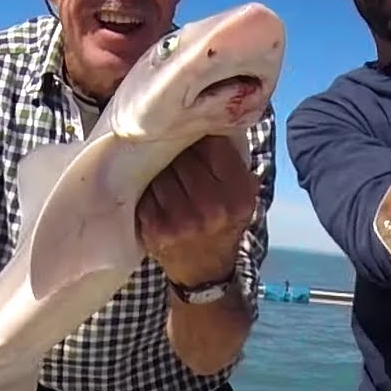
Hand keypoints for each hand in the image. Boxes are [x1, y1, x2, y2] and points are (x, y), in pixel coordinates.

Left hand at [136, 135, 258, 286]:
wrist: (206, 271)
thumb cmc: (224, 224)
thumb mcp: (243, 196)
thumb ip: (233, 162)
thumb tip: (213, 119)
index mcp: (239, 195)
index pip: (213, 144)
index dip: (201, 137)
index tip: (196, 138)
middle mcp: (213, 208)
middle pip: (183, 156)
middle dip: (178, 152)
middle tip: (176, 155)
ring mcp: (182, 220)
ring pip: (161, 172)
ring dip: (161, 170)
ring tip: (168, 176)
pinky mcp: (156, 230)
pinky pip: (146, 193)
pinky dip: (149, 190)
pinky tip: (157, 194)